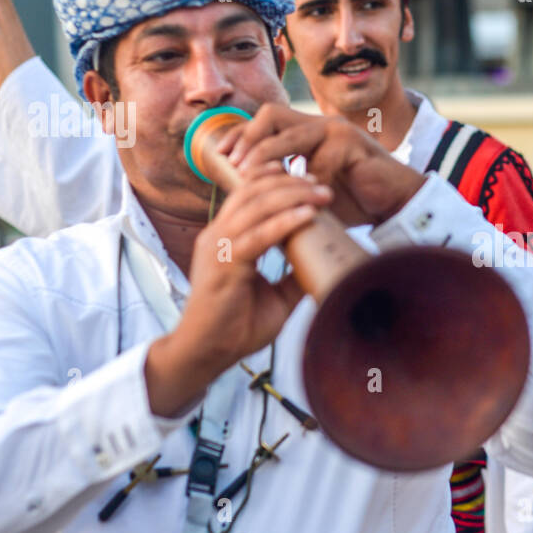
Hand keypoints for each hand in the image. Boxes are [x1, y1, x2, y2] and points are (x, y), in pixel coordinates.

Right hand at [145, 165, 332, 416]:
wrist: (208, 353)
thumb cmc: (237, 326)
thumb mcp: (277, 295)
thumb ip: (295, 275)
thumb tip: (324, 263)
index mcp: (226, 237)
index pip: (248, 194)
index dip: (276, 180)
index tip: (308, 179)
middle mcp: (217, 235)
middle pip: (253, 192)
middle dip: (290, 183)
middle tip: (322, 185)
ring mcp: (217, 247)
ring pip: (255, 206)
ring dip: (292, 196)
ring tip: (321, 194)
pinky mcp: (223, 265)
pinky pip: (257, 236)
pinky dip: (284, 223)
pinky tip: (307, 216)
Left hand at [223, 104, 423, 226]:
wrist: (396, 203)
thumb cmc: (354, 201)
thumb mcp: (310, 193)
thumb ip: (285, 187)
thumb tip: (245, 197)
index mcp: (307, 133)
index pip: (263, 122)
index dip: (240, 135)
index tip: (221, 156)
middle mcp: (320, 126)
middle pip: (271, 114)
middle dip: (247, 137)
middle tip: (233, 163)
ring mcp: (337, 132)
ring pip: (290, 133)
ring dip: (266, 154)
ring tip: (250, 175)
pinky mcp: (353, 144)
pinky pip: (319, 160)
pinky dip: (307, 182)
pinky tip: (296, 197)